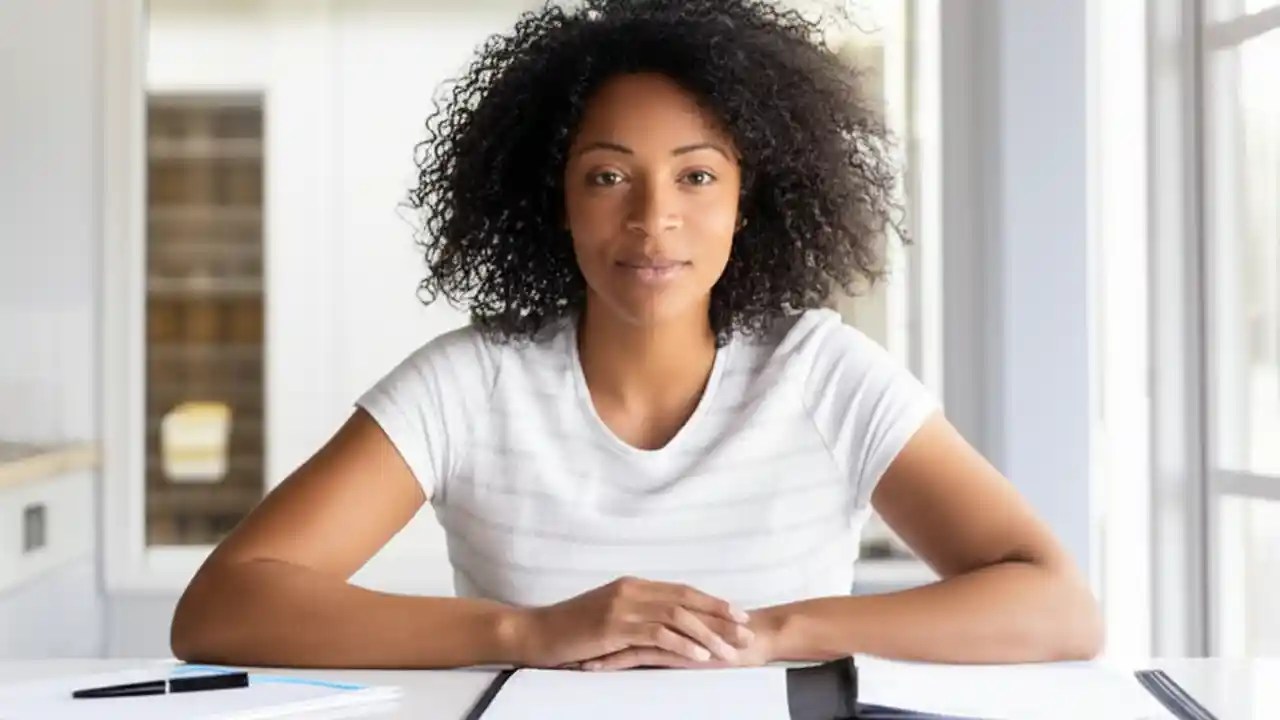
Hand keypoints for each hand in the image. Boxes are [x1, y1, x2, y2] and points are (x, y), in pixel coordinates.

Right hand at [511, 576, 754, 667]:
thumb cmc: (570, 630)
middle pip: (687, 600)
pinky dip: (682, 645)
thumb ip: (635, 613)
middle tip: (745, 631)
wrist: (535, 632)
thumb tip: (663, 623)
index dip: (713, 602)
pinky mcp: (614, 626)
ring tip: (729, 650)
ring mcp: (623, 606)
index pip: (683, 591)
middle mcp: (632, 590)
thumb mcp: (607, 614)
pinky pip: (658, 634)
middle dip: (720, 616)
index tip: (738, 614)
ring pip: (677, 616)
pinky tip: (699, 657)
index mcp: (633, 585)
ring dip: (707, 634)